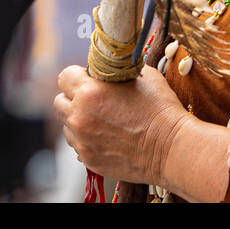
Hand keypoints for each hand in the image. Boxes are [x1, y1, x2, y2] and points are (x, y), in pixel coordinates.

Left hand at [54, 63, 186, 187]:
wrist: (170, 148)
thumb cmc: (160, 109)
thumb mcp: (144, 76)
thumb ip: (119, 71)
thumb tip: (112, 69)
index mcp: (90, 92)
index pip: (65, 76)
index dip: (78, 75)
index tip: (90, 78)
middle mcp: (80, 116)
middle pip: (59, 102)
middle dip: (74, 98)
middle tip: (95, 99)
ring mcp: (82, 141)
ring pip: (67, 125)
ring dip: (80, 119)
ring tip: (104, 120)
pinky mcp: (88, 159)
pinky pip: (78, 144)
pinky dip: (87, 139)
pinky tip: (108, 136)